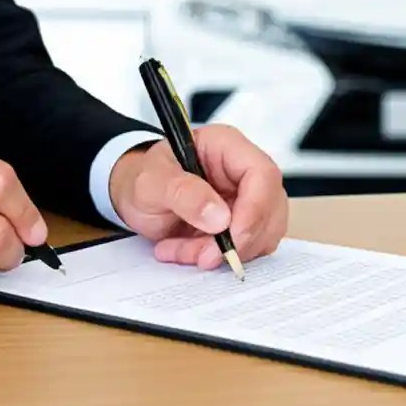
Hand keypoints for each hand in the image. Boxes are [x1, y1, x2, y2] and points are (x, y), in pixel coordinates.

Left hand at [109, 125, 288, 269]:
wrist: (136, 197)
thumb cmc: (144, 178)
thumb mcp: (151, 182)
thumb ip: (183, 194)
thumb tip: (220, 217)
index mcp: (226, 147)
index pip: (262, 174)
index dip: (255, 209)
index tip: (233, 239)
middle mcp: (243, 172)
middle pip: (269, 208)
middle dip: (237, 240)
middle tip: (202, 256)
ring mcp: (247, 200)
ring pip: (261, 234)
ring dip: (222, 253)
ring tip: (181, 250)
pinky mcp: (243, 225)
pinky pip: (246, 249)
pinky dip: (217, 258)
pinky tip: (187, 251)